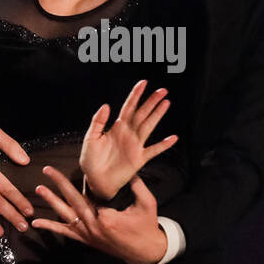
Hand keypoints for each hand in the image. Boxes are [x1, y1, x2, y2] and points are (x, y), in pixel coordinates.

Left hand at [31, 169, 168, 263]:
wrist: (146, 252)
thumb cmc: (147, 226)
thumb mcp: (147, 203)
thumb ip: (137, 185)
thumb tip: (128, 168)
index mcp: (108, 217)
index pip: (93, 194)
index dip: (90, 180)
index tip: (87, 167)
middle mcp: (94, 226)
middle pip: (74, 201)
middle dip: (60, 184)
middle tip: (47, 170)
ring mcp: (88, 234)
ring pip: (66, 215)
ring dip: (51, 201)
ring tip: (39, 189)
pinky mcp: (86, 240)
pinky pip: (66, 233)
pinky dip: (50, 227)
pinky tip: (35, 223)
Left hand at [79, 79, 176, 201]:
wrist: (95, 180)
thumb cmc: (91, 160)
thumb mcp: (90, 138)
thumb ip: (98, 121)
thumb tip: (106, 105)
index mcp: (117, 127)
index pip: (129, 107)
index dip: (136, 95)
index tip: (143, 83)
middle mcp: (128, 133)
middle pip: (142, 114)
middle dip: (151, 102)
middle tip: (162, 90)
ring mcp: (135, 145)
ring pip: (149, 126)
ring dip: (158, 115)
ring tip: (166, 103)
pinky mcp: (139, 159)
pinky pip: (153, 150)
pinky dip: (163, 145)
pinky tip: (173, 138)